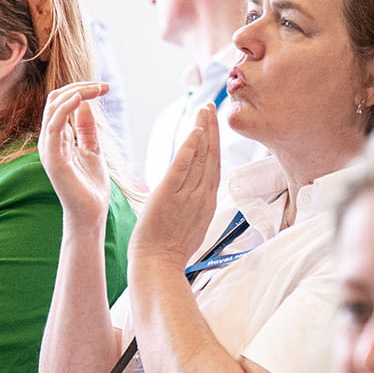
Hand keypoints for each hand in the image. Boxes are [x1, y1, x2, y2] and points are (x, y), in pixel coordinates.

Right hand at [39, 82, 113, 229]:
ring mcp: (49, 149)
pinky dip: (65, 108)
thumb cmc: (90, 185)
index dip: (81, 90)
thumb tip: (84, 102)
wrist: (91, 213)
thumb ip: (86, 127)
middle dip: (79, 87)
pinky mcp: (53, 158)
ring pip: (52, 108)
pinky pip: (54, 126)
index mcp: (57, 137)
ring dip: (76, 93)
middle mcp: (49, 140)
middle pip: (55, 100)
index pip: (61, 103)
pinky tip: (80, 98)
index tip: (105, 88)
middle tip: (103, 86)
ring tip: (96, 89)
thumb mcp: (92, 148)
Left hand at [127, 103, 222, 269]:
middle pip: (212, 156)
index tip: (213, 125)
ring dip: (204, 130)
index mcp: (207, 202)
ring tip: (204, 110)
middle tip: (212, 107)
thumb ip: (193, 204)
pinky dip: (190, 148)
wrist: (158, 266)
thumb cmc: (169, 251)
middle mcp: (202, 196)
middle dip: (213, 129)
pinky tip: (195, 131)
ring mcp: (188, 195)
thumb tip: (192, 192)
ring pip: (201, 157)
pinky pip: (183, 166)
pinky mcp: (170, 195)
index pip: (214, 166)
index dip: (215, 143)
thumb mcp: (191, 225)